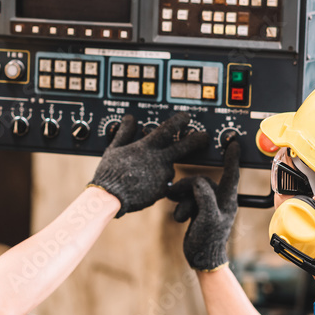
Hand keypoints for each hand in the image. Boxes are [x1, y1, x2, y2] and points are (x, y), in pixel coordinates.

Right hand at [88, 112, 207, 217]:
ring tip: (147, 171)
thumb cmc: (110, 172)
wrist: (111, 197)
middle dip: (197, 140)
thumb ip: (124, 132)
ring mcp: (163, 175)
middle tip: (205, 136)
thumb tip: (129, 118)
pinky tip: (146, 182)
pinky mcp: (163, 189)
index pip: (169, 128)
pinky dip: (159, 179)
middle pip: (186, 146)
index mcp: (147, 147)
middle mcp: (159, 159)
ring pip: (172, 165)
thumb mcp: (114, 148)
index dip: (180, 121)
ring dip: (166, 165)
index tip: (186, 117)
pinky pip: (165, 181)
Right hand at [167, 141, 240, 270]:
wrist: (200, 260)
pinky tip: (180, 217)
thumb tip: (198, 181)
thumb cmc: (208, 241)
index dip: (231, 158)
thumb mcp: (208, 217)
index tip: (232, 143)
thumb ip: (204, 196)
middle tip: (172, 193)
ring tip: (178, 213)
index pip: (231, 174)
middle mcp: (220, 200)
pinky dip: (181, 205)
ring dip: (182, 199)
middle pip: (202, 181)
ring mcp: (209, 205)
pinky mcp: (199, 210)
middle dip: (186, 186)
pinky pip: (188, 199)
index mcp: (227, 200)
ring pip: (192, 190)